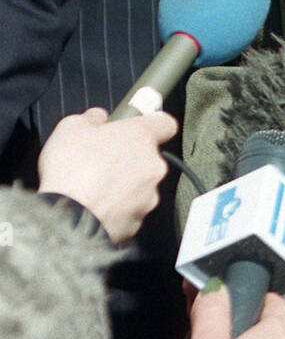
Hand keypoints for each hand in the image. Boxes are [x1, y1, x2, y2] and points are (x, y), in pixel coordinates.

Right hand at [37, 107, 176, 243]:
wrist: (65, 218)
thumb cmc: (70, 171)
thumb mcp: (70, 128)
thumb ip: (91, 118)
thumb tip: (98, 117)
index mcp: (140, 137)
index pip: (165, 123)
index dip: (152, 124)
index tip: (138, 127)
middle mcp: (152, 165)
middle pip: (149, 157)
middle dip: (129, 159)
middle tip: (103, 161)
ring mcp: (149, 195)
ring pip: (141, 185)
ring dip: (125, 185)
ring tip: (96, 188)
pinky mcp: (139, 221)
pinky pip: (132, 209)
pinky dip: (118, 208)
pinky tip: (97, 206)